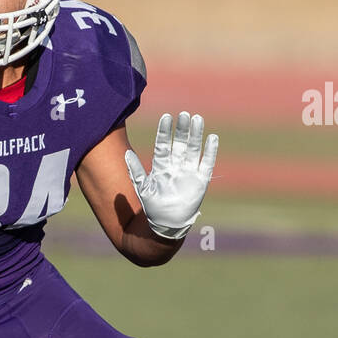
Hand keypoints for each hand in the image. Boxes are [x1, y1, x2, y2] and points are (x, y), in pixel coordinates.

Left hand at [124, 111, 217, 240]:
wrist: (167, 224)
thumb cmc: (153, 206)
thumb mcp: (142, 187)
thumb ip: (135, 170)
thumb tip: (125, 153)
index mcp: (161, 166)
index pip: (163, 144)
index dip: (165, 132)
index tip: (166, 117)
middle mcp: (176, 166)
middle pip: (180, 144)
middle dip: (181, 130)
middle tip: (184, 114)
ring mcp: (189, 172)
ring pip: (193, 150)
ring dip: (195, 135)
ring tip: (197, 119)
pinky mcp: (200, 181)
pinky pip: (207, 163)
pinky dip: (210, 151)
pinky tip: (212, 138)